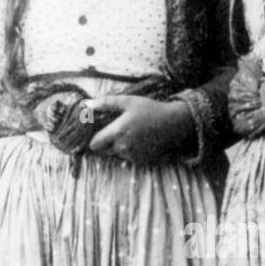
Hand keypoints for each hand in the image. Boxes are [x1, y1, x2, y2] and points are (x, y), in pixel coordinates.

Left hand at [82, 95, 196, 164]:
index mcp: (118, 132)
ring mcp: (133, 157)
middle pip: (104, 151)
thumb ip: (107, 103)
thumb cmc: (152, 110)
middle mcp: (123, 147)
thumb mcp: (129, 102)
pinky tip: (141, 141)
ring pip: (117, 155)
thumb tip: (87, 104)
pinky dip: (132, 153)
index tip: (99, 132)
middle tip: (116, 132)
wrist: (177, 125)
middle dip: (106, 143)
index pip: (94, 144)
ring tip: (132, 134)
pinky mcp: (142, 163)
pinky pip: (130, 160)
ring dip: (119, 148)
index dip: (94, 138)